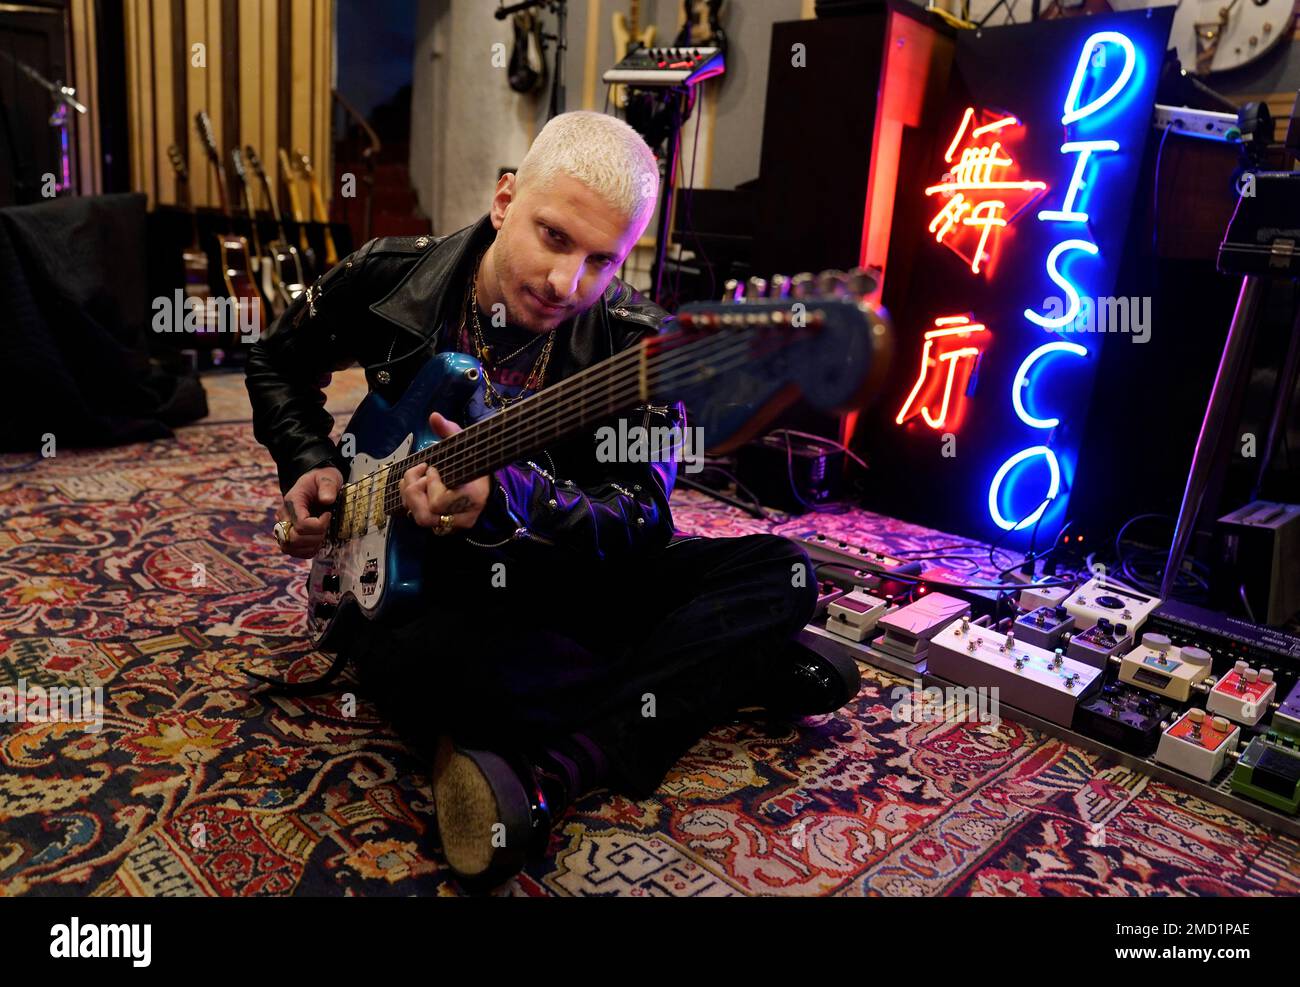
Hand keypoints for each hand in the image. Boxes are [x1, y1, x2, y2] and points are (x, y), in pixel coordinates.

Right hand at [277, 465, 342, 558]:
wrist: (315, 483)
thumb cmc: (321, 480)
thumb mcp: (327, 477)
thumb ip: (327, 486)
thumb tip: (327, 500)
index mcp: (292, 502)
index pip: (301, 524)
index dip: (319, 525)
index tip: (328, 515)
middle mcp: (283, 516)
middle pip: (293, 540)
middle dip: (315, 537)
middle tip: (326, 527)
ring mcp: (283, 527)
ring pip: (290, 548)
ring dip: (311, 545)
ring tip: (322, 533)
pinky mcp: (288, 535)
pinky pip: (293, 552)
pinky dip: (307, 551)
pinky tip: (317, 541)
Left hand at [400, 412, 489, 531]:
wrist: (489, 485)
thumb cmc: (475, 464)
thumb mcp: (465, 445)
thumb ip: (450, 431)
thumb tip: (434, 417)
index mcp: (472, 496)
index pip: (439, 502)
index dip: (430, 484)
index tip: (432, 467)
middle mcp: (463, 516)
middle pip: (426, 516)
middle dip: (414, 493)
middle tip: (420, 474)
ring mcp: (454, 524)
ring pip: (422, 520)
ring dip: (410, 498)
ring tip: (414, 480)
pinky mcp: (446, 527)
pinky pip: (423, 521)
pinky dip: (413, 505)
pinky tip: (416, 489)